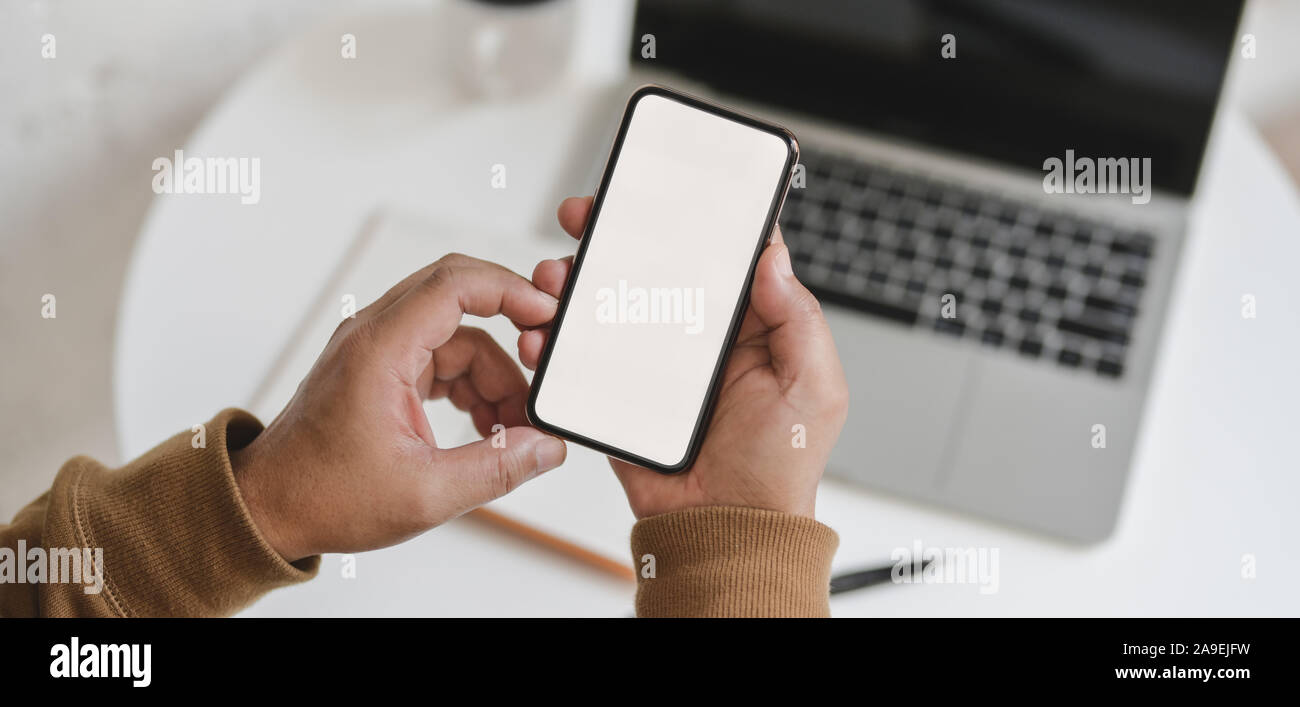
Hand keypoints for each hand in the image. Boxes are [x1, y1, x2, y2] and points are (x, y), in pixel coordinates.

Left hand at [231, 254, 566, 561]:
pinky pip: (440, 357)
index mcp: (379, 349)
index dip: (510, 290)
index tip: (546, 315)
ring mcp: (376, 350)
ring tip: (509, 430)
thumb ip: (496, 468)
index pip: (455, 283)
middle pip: (460, 299)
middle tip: (543, 371)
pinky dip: (470, 386)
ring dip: (492, 376)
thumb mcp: (424, 493)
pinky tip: (484, 427)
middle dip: (511, 333)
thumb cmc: (324, 497)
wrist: (269, 509)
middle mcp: (374, 335)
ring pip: (456, 336)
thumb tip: (547, 447)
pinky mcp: (379, 370)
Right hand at [518, 197, 848, 519]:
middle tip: (588, 216)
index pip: (719, 256)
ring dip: (576, 281)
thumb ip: (799, 318)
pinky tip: (546, 332)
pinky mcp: (619, 392)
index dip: (692, 217)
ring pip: (610, 304)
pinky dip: (558, 339)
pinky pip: (583, 356)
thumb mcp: (813, 388)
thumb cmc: (779, 468)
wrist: (726, 531)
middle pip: (652, 267)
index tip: (662, 187)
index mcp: (749, 325)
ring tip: (556, 276)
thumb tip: (773, 256)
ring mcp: (655, 362)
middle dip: (615, 235)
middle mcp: (698, 337)